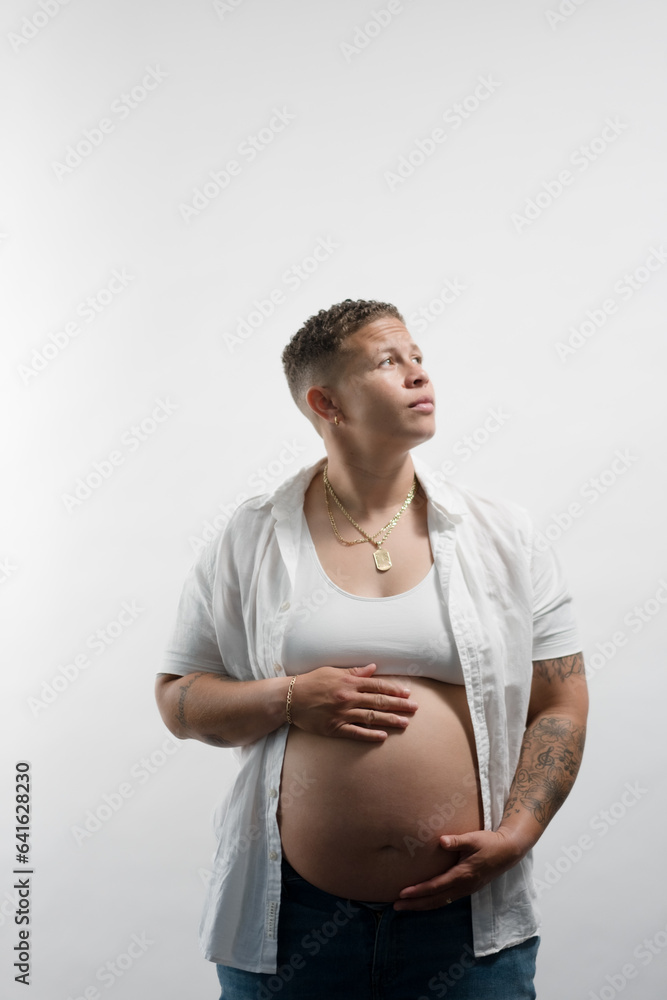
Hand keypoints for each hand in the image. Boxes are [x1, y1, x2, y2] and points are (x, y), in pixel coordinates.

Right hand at [289, 663, 417, 741]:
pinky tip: (383, 736)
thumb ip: (354, 672)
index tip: (407, 693)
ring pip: (371, 717)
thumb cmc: (311, 681)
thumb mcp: (332, 671)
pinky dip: (370, 734)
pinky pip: (356, 732)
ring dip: (390, 720)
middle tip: (415, 708)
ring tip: (405, 723)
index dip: (394, 690)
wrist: (290, 698)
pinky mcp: (334, 728)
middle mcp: (348, 698)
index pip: (377, 686)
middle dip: (399, 705)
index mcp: (349, 683)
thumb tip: (373, 668)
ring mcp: (342, 714)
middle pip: (379, 702)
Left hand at [393, 828, 526, 910]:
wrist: (508, 852)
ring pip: (441, 902)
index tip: (402, 893)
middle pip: (435, 900)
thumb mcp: (474, 839)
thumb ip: (457, 841)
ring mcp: (466, 890)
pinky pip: (446, 900)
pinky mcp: (467, 889)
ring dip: (422, 905)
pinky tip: (424, 901)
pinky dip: (433, 902)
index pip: (436, 886)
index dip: (418, 891)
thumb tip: (442, 841)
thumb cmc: (489, 843)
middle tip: (396, 906)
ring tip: (406, 906)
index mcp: (462, 875)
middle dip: (415, 904)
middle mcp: (463, 887)